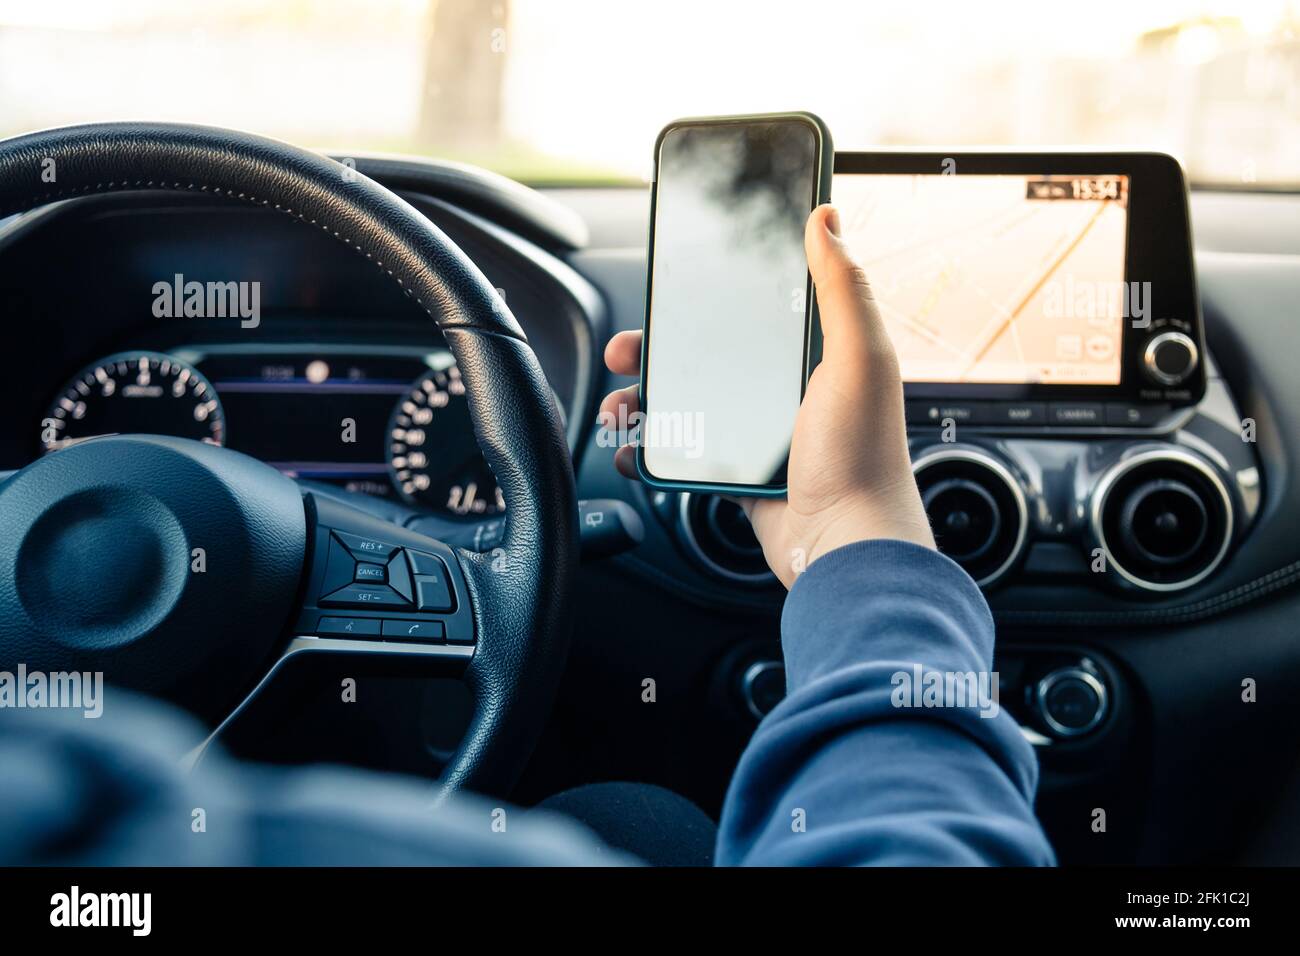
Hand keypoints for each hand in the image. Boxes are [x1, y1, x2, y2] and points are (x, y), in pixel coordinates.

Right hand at [601, 204, 933, 588]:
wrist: (845, 548)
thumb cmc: (862, 456)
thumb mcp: (859, 358)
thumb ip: (843, 288)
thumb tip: (826, 217)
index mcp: (815, 352)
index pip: (756, 304)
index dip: (711, 289)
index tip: (671, 281)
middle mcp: (785, 386)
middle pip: (706, 350)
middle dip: (655, 346)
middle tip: (625, 349)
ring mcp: (759, 430)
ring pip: (686, 399)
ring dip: (643, 398)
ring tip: (619, 407)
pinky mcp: (740, 471)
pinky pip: (685, 450)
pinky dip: (651, 449)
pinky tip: (633, 449)